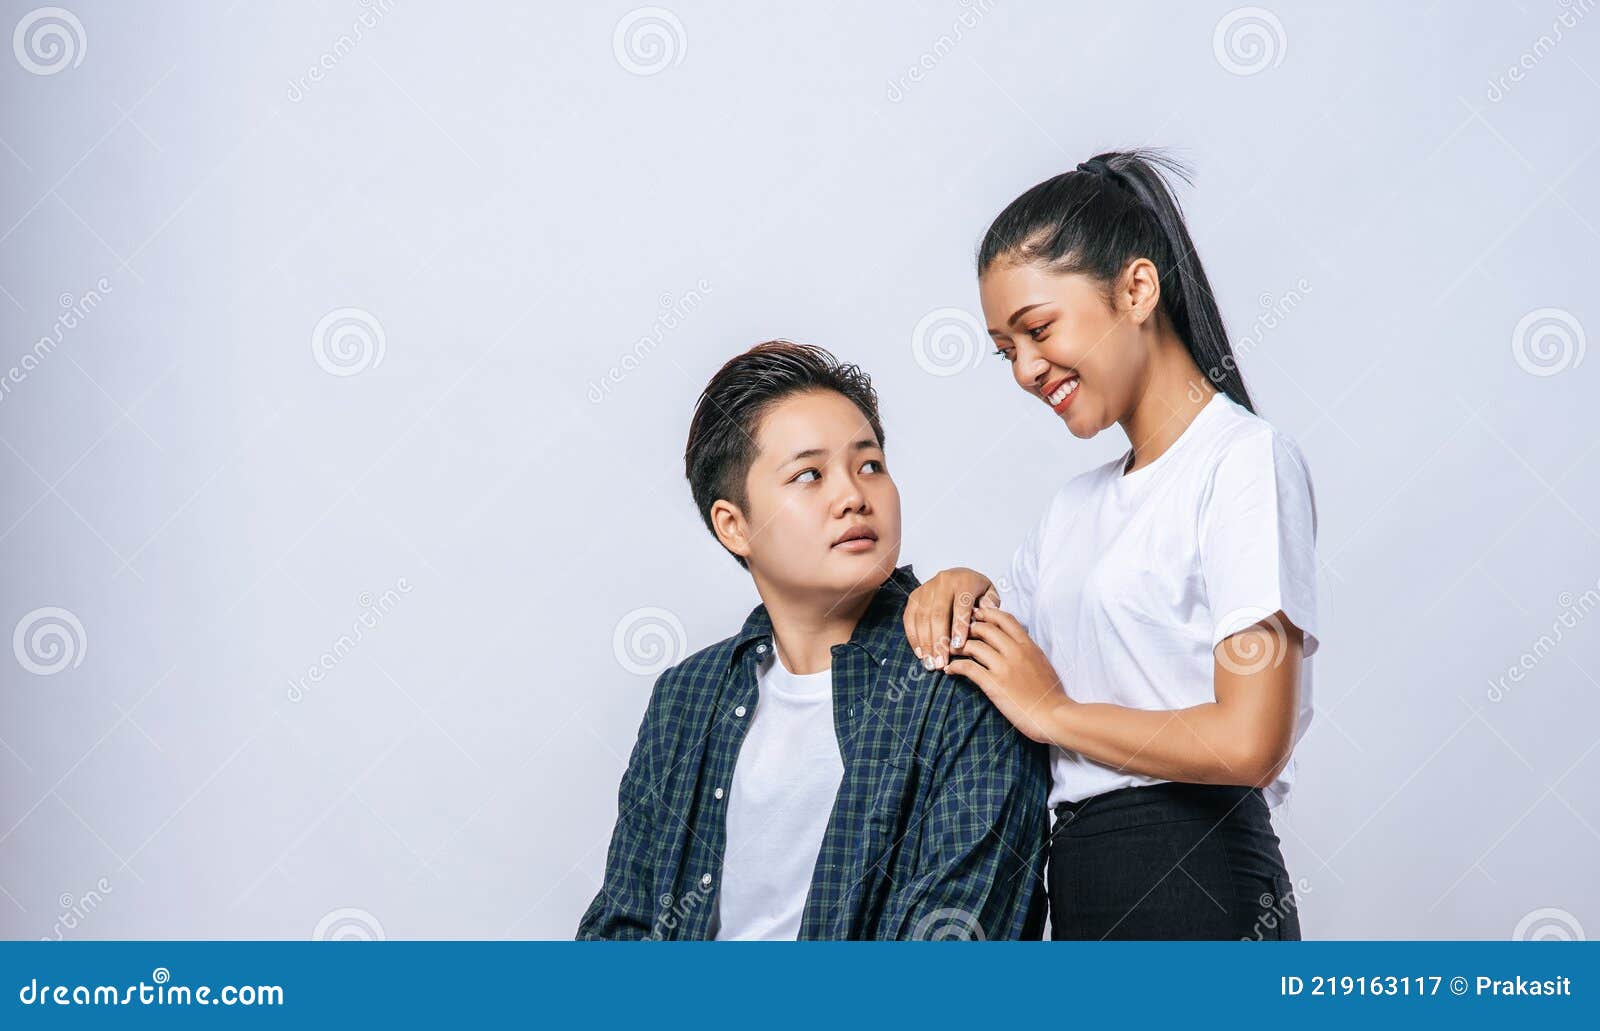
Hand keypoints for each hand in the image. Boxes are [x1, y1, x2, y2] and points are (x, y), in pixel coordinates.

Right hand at [903, 567, 999, 670]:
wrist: (961, 576)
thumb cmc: (977, 591)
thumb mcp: (990, 594)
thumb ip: (990, 606)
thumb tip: (983, 617)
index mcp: (965, 581)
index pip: (961, 605)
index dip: (959, 626)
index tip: (958, 647)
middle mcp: (943, 582)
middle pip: (938, 614)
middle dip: (938, 641)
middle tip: (941, 663)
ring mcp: (926, 588)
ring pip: (922, 617)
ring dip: (925, 643)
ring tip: (931, 664)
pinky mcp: (915, 596)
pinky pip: (909, 618)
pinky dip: (913, 637)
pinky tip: (920, 653)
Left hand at [946, 605, 1070, 743]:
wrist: (1055, 716)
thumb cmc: (1051, 695)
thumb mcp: (1042, 664)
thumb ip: (1028, 651)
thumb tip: (1016, 644)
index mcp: (1028, 646)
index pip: (1005, 618)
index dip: (987, 613)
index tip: (976, 614)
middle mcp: (1015, 652)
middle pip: (985, 628)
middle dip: (968, 628)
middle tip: (958, 633)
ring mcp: (1004, 667)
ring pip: (973, 645)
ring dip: (958, 647)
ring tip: (951, 651)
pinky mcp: (994, 684)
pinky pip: (968, 668)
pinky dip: (955, 667)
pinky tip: (950, 670)